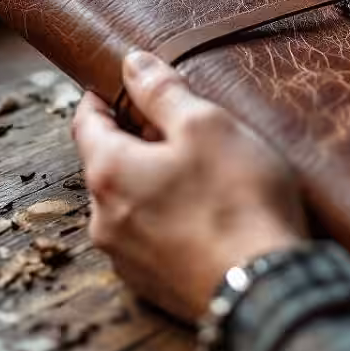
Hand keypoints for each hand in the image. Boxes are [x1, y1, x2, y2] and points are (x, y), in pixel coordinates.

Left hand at [73, 51, 306, 322]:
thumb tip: (132, 62)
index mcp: (110, 172)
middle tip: (175, 124)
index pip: (86, 123)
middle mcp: (104, 219)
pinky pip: (151, 237)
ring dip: (153, 182)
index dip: (100, 97)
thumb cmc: (237, 198)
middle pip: (109, 164)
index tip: (115, 84)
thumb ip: (164, 92)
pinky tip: (206, 213)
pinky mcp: (154, 286)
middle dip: (135, 140)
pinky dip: (169, 218)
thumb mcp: (206, 126)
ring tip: (199, 170)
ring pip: (130, 203)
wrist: (263, 287)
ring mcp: (127, 258)